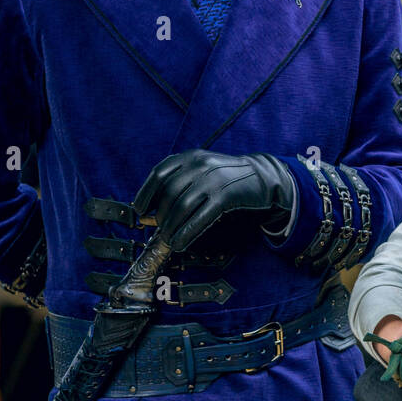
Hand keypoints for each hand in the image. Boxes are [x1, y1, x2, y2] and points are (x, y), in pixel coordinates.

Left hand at [133, 150, 294, 251]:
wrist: (262, 176)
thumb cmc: (226, 177)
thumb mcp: (201, 172)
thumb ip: (178, 186)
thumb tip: (148, 214)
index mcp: (191, 157)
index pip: (159, 174)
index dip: (145, 193)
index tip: (139, 210)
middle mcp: (200, 164)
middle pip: (169, 192)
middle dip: (160, 215)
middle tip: (160, 230)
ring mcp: (214, 179)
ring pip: (182, 206)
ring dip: (171, 227)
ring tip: (168, 240)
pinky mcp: (226, 195)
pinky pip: (201, 217)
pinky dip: (187, 232)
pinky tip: (180, 243)